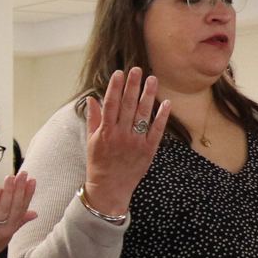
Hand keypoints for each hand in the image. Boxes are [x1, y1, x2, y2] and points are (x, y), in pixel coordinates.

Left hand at [0, 172, 37, 257]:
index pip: (22, 209)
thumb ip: (19, 222)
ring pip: (3, 209)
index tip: (33, 180)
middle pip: (15, 207)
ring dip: (8, 192)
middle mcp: (4, 231)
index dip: (28, 194)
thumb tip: (35, 213)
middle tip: (24, 174)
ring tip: (12, 177)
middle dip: (20, 189)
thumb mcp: (4, 236)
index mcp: (11, 230)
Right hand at [82, 68, 169, 216]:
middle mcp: (120, 135)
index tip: (119, 73)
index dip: (115, 87)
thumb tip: (91, 99)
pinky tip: (165, 103)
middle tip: (137, 69)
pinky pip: (157, 130)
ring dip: (148, 95)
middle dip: (132, 86)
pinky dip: (162, 116)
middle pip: (128, 105)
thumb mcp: (91, 141)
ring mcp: (135, 142)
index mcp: (105, 132)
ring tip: (152, 79)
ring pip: (143, 114)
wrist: (110, 188)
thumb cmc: (98, 164)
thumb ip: (93, 119)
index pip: (110, 104)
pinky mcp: (148, 150)